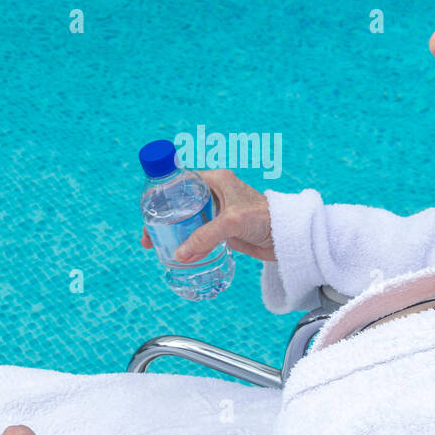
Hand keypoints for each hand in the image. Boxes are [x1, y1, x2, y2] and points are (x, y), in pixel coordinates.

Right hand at [140, 168, 276, 262]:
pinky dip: (187, 245)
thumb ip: (206, 237)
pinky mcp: (222, 230)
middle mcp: (214, 193)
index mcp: (215, 180)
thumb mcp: (232, 222)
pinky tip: (178, 255)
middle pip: (179, 204)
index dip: (162, 194)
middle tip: (149, 236)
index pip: (180, 181)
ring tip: (157, 247)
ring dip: (173, 234)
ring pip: (187, 222)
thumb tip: (180, 254)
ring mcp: (217, 213)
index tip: (148, 209)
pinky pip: (199, 236)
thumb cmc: (265, 217)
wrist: (287, 236)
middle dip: (163, 219)